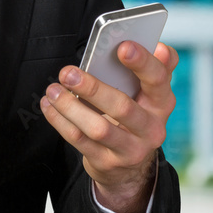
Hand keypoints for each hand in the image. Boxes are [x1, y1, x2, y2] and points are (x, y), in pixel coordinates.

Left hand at [40, 42, 177, 212]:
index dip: (143, 63)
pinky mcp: (107, 163)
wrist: (131, 166)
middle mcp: (151, 128)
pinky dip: (60, 121)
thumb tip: (161, 48)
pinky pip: (80, 141)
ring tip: (54, 90)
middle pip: (123, 107)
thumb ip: (154, 67)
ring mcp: (130, 149)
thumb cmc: (136, 114)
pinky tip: (50, 105)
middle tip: (68, 73)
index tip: (123, 46)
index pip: (158, 79)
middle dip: (93, 88)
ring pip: (98, 128)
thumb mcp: (149, 94)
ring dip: (70, 107)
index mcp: (162, 103)